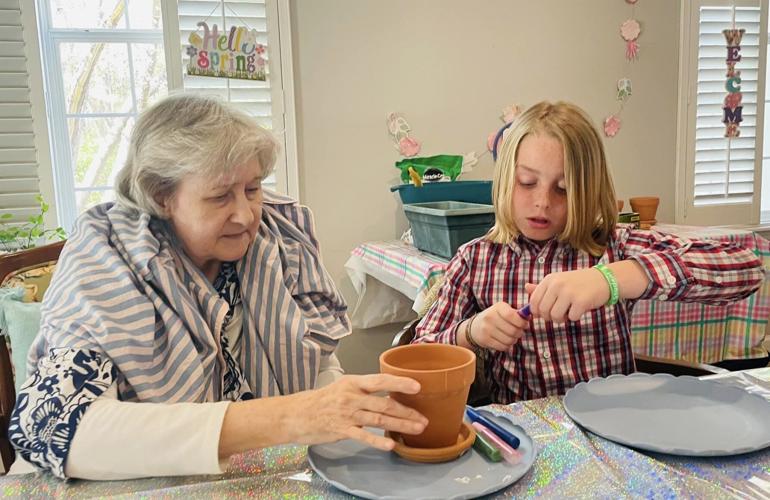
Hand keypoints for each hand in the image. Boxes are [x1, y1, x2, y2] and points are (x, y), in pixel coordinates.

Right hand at [289, 374, 427, 450]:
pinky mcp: (341, 430)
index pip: (380, 380)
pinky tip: (390, 444)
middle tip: (423, 418)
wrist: (297, 413)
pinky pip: (363, 436)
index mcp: (354, 382)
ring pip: (379, 419)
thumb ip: (365, 389)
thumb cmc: (323, 400)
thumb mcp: (344, 386)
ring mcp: (347, 414)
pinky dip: (378, 440)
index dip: (399, 383)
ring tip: (416, 429)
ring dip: (400, 425)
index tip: (417, 386)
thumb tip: (390, 391)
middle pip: (384, 403)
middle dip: (407, 411)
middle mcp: (352, 396)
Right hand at [467, 302, 527, 351]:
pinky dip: (507, 346)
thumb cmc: (495, 318)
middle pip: (513, 330)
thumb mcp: (504, 311)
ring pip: (509, 340)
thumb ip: (517, 314)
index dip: (522, 322)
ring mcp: (486, 328)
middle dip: (520, 333)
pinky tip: (504, 341)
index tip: (524, 325)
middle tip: (518, 332)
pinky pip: (503, 347)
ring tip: (511, 337)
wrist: (475, 327)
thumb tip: (528, 317)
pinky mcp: (485, 339)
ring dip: (514, 340)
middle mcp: (490, 317)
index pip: (512, 315)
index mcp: (498, 307)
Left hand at [525, 268, 608, 321]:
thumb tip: (526, 288)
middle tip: (559, 314)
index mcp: (549, 280)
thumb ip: (542, 287)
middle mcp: (557, 284)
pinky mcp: (581, 301)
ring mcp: (569, 292)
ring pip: (555, 316)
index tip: (545, 314)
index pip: (533, 301)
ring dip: (562, 319)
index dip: (537, 312)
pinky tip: (580, 309)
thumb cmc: (578, 283)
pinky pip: (571, 318)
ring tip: (569, 312)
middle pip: (543, 311)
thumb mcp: (558, 281)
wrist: (603, 279)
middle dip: (550, 317)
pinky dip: (575, 317)